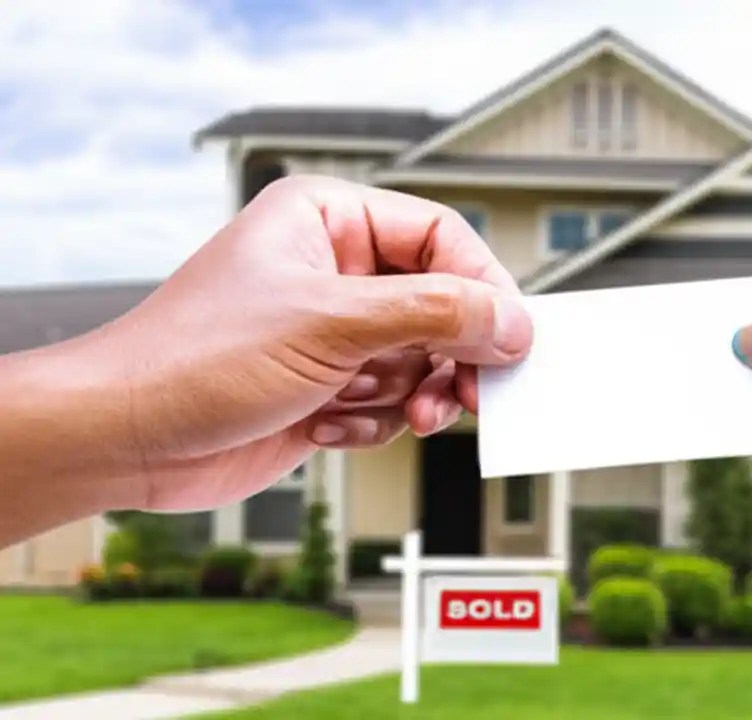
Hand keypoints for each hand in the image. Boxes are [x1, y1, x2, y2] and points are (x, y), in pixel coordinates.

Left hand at [92, 176, 531, 510]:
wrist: (126, 439)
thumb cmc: (195, 358)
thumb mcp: (330, 323)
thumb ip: (435, 314)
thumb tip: (511, 320)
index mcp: (329, 220)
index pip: (442, 237)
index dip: (484, 287)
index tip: (511, 336)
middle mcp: (335, 270)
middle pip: (442, 302)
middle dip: (452, 353)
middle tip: (472, 390)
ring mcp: (333, 331)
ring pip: (424, 359)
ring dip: (414, 395)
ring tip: (399, 414)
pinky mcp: (329, 386)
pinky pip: (393, 400)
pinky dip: (374, 421)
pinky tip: (327, 424)